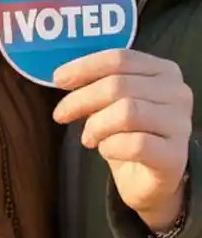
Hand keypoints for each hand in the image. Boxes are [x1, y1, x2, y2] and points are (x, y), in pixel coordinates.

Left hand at [54, 49, 192, 231]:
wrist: (148, 178)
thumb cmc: (126, 132)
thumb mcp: (111, 101)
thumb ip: (96, 83)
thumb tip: (62, 76)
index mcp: (164, 71)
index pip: (120, 58)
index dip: (84, 67)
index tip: (57, 79)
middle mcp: (178, 94)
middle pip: (118, 85)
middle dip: (80, 100)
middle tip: (60, 114)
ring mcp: (180, 125)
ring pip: (127, 112)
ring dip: (96, 126)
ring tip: (88, 138)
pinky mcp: (175, 156)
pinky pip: (135, 144)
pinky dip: (110, 146)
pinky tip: (106, 150)